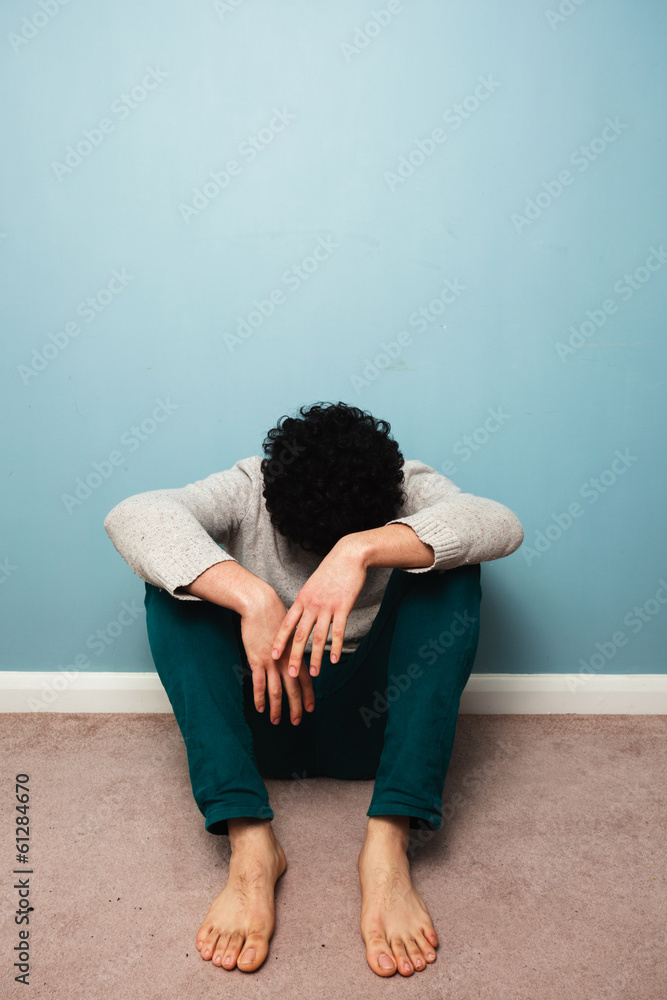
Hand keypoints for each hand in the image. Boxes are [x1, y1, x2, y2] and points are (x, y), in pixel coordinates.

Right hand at [240, 587, 314, 725]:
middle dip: (296, 707)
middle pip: (293, 689)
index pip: (305, 679)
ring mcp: (271, 662)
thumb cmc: (274, 615)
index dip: (309, 695)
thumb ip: (293, 647)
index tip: (311, 708)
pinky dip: (260, 698)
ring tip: (277, 721)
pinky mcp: (256, 660)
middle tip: (297, 721)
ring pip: (276, 691)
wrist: (260, 605)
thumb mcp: (290, 632)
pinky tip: (260, 709)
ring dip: (277, 708)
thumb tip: (296, 658)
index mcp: (296, 654)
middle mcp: (286, 660)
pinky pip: (258, 684)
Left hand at [271, 537, 367, 677]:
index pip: (287, 624)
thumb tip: (300, 616)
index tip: (272, 655)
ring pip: (318, 636)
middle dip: (293, 656)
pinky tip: (334, 660)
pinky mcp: (343, 606)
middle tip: (290, 674)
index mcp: (302, 599)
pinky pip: (338, 631)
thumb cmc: (331, 570)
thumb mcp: (312, 585)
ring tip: (314, 673)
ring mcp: (327, 606)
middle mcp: (312, 605)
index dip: (279, 641)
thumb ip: (306, 602)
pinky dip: (335, 647)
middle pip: (300, 635)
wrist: (348, 555)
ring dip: (315, 657)